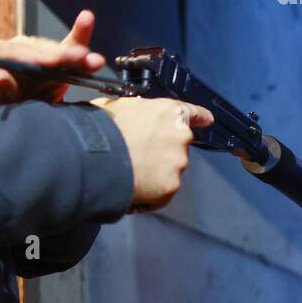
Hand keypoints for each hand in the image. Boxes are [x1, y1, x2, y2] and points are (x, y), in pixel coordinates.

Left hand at [0, 10, 104, 109]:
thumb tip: (0, 77)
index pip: (13, 51)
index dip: (31, 56)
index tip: (46, 64)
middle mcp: (19, 48)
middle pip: (39, 49)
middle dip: (60, 55)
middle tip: (78, 59)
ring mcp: (37, 53)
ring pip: (57, 51)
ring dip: (77, 56)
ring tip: (94, 61)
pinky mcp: (53, 63)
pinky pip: (67, 52)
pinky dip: (80, 45)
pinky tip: (89, 28)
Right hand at [91, 96, 213, 211]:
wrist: (94, 157)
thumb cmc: (101, 129)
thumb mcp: (114, 107)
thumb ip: (131, 111)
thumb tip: (121, 116)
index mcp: (169, 112)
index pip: (193, 113)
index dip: (199, 118)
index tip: (206, 121)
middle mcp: (181, 136)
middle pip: (178, 146)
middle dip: (162, 153)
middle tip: (137, 157)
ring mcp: (178, 162)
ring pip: (169, 171)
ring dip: (154, 174)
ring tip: (128, 174)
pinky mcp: (170, 186)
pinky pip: (161, 193)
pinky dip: (148, 195)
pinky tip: (130, 189)